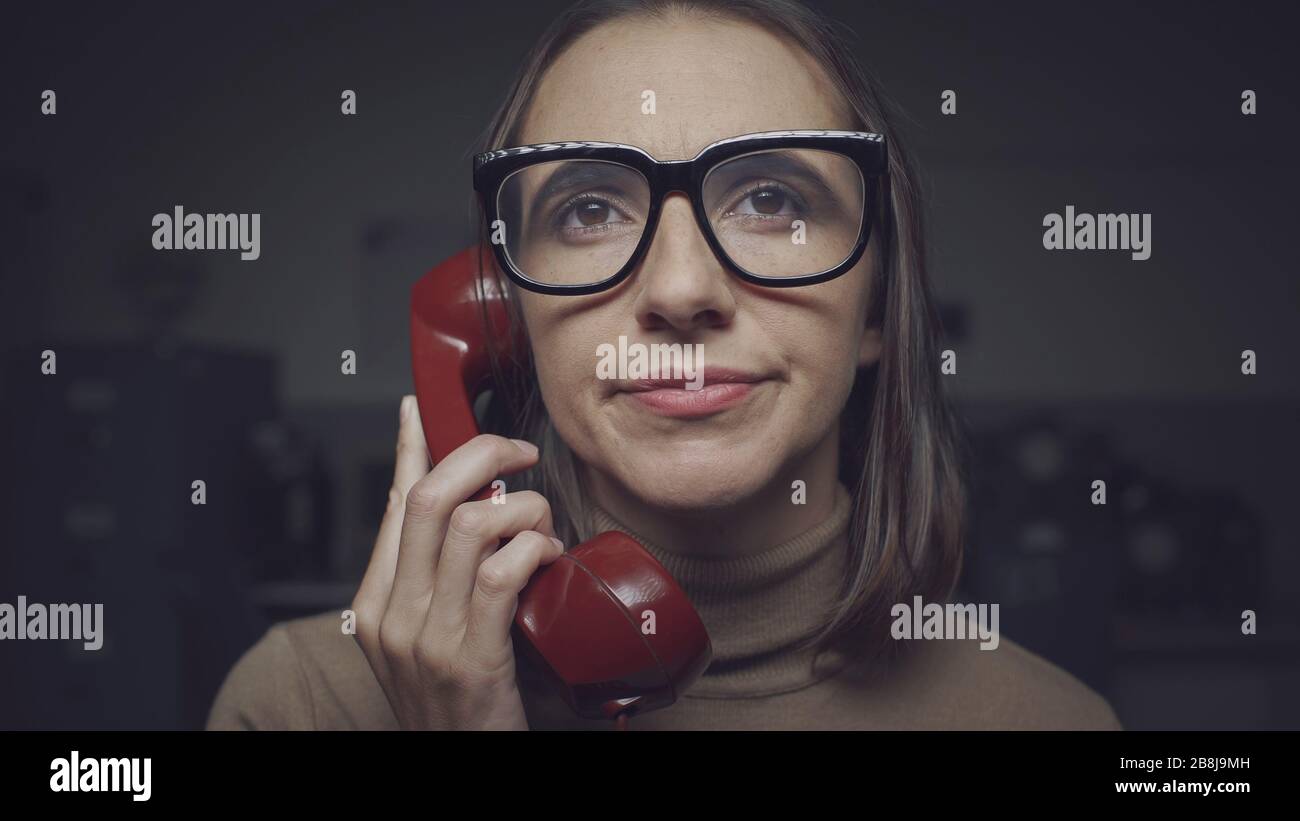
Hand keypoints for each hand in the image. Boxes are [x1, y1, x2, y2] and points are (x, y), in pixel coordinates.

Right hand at [350, 394, 564, 729]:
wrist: (458, 768)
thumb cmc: (456, 703)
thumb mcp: (426, 636)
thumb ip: (432, 577)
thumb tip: (454, 508)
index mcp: (375, 603)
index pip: (393, 504)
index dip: (409, 448)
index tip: (419, 408)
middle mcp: (394, 614)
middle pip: (430, 498)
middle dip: (482, 453)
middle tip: (520, 453)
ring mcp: (427, 636)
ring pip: (472, 525)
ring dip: (523, 508)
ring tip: (542, 526)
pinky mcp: (469, 657)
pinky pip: (502, 572)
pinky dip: (534, 548)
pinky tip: (549, 556)